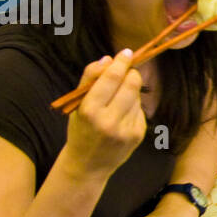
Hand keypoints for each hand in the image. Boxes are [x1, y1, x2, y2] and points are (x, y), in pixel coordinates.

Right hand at [63, 50, 145, 179]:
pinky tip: (121, 115)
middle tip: (127, 69)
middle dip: (131, 73)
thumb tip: (108, 59)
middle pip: (131, 84)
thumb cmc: (80, 129)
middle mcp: (109, 121)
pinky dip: (132, 106)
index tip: (126, 52)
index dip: (122, 62)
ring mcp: (126, 130)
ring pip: (136, 96)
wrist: (88, 165)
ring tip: (117, 99)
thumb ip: (89, 79)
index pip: (112, 78)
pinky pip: (139, 110)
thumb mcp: (77, 104)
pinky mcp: (138, 135)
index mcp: (89, 111)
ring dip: (130, 90)